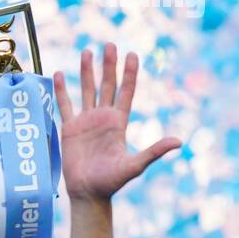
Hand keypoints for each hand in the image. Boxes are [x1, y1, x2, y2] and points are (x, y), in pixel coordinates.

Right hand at [54, 44, 180, 202]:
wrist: (88, 193)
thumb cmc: (111, 181)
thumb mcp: (135, 165)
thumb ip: (154, 151)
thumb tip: (179, 142)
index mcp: (119, 123)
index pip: (126, 92)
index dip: (129, 73)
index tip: (132, 54)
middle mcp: (103, 118)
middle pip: (107, 85)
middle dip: (109, 65)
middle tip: (110, 44)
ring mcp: (86, 122)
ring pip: (87, 90)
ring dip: (87, 71)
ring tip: (87, 51)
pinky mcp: (70, 129)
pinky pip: (65, 106)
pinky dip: (62, 90)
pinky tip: (59, 74)